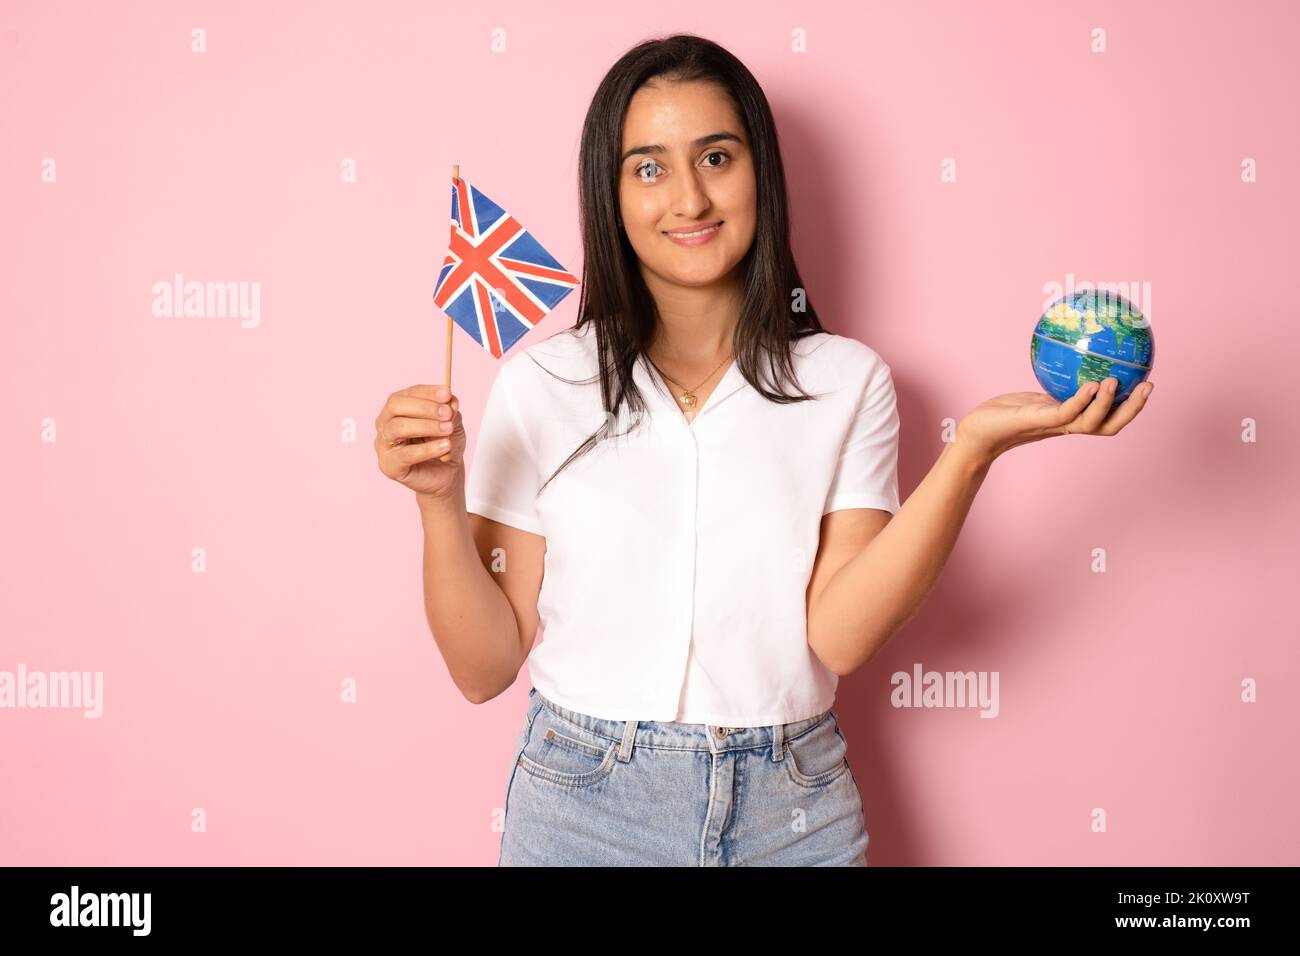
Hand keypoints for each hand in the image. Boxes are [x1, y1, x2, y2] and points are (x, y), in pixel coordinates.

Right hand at [374, 384, 464, 498]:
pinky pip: (405, 454)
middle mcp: (386, 423)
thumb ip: (451, 412)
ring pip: (397, 428)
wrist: (447, 474)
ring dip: (426, 426)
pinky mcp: (388, 465)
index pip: (407, 394)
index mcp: (398, 408)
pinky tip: (444, 446)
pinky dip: (427, 449)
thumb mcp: (453, 424)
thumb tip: (450, 401)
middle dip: (424, 407)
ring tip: (447, 430)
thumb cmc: (444, 445)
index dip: (427, 392)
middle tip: (447, 413)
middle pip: (395, 406)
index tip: (447, 393)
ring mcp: (383, 444)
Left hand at [954, 376, 1154, 466]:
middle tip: (1149, 385)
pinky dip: (1081, 401)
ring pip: (1090, 422)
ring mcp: (1052, 426)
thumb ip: (1052, 381)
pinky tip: (1092, 384)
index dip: (1130, 405)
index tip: (1147, 383)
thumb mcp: (1033, 392)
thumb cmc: (1003, 412)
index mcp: (1070, 420)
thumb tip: (1069, 351)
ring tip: (1116, 382)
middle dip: (1132, 409)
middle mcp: (1066, 426)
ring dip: (1107, 403)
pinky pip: (1064, 413)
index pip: (1108, 418)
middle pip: (1110, 426)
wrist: (977, 432)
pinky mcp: (1035, 422)